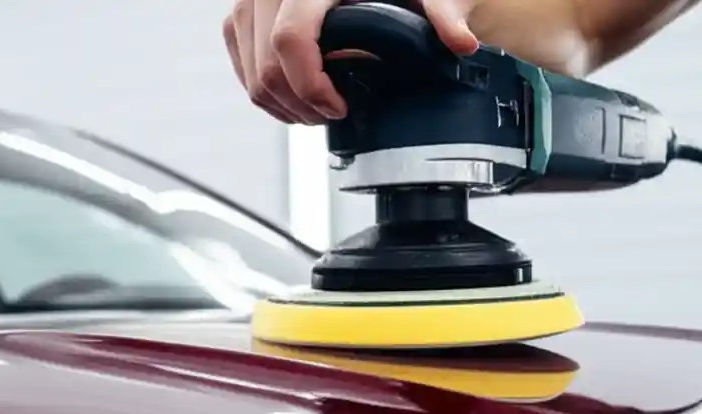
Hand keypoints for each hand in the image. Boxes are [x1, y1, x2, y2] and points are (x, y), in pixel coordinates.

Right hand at [222, 0, 480, 123]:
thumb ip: (443, 11)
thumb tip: (461, 43)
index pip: (290, 40)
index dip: (310, 86)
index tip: (338, 106)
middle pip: (266, 66)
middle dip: (300, 105)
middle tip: (333, 115)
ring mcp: (251, 0)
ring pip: (249, 71)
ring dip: (282, 104)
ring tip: (318, 110)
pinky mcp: (242, 12)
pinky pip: (240, 62)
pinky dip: (266, 90)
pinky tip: (298, 97)